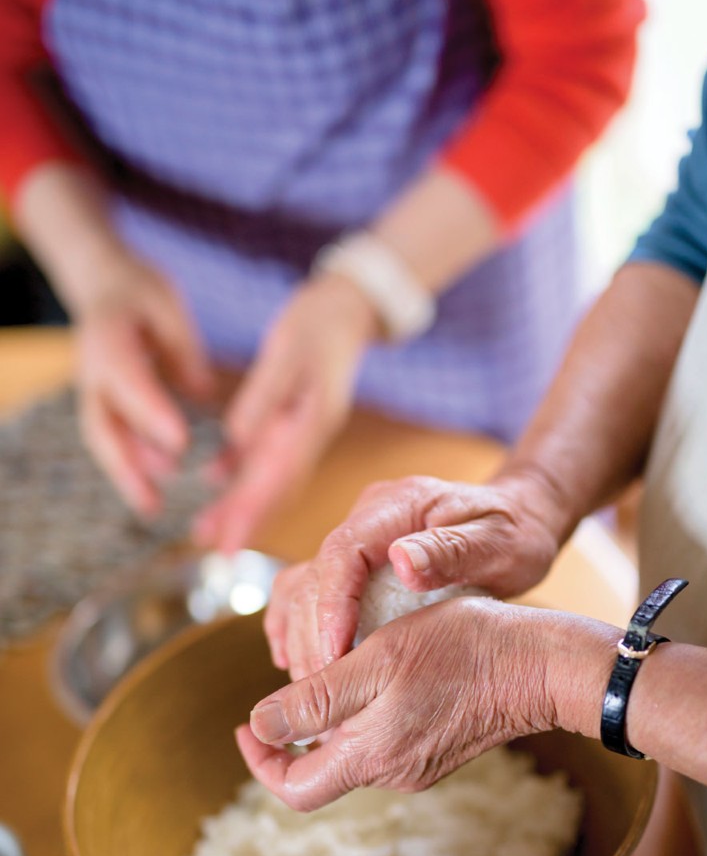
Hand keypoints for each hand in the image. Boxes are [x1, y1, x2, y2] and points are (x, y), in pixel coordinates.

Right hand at [76, 251, 213, 515]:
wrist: (102, 285)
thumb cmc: (141, 292)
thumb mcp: (167, 305)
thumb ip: (183, 350)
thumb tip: (203, 395)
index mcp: (106, 337)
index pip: (128, 379)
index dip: (150, 412)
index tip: (181, 442)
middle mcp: (90, 370)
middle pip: (101, 424)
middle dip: (125, 465)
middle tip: (155, 500)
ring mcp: (90, 390)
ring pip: (102, 439)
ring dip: (125, 474)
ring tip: (152, 505)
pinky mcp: (100, 404)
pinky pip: (110, 439)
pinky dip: (129, 465)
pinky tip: (152, 491)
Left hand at [192, 272, 380, 553]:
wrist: (350, 303)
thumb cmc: (321, 318)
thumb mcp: (290, 349)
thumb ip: (264, 395)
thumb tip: (236, 437)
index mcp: (313, 422)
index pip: (279, 477)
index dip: (253, 512)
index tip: (230, 542)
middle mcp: (309, 434)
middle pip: (274, 487)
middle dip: (244, 520)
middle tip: (214, 552)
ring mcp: (301, 429)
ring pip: (268, 476)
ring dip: (240, 504)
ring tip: (206, 530)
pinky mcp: (292, 418)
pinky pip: (265, 452)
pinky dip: (241, 469)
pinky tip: (215, 478)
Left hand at [239, 598, 561, 810]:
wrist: (540, 665)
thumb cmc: (461, 651)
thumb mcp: (376, 661)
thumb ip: (316, 700)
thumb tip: (260, 726)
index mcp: (371, 757)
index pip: (295, 788)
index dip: (261, 762)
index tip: (246, 725)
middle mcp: (393, 772)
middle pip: (322, 770)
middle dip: (292, 736)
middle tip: (279, 694)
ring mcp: (421, 764)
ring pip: (353, 752)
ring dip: (329, 722)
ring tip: (324, 672)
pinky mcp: (441, 748)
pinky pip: (384, 741)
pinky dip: (364, 715)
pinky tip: (373, 674)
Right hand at [264, 473, 561, 676]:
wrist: (521, 519)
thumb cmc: (516, 532)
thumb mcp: (499, 542)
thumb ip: (453, 549)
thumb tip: (401, 561)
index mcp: (398, 505)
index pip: (342, 550)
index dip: (332, 603)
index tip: (336, 653)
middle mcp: (368, 517)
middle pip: (314, 574)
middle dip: (312, 634)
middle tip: (322, 689)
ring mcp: (360, 539)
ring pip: (303, 585)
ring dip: (298, 635)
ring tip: (309, 687)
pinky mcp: (357, 563)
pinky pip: (311, 591)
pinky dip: (297, 626)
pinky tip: (293, 662)